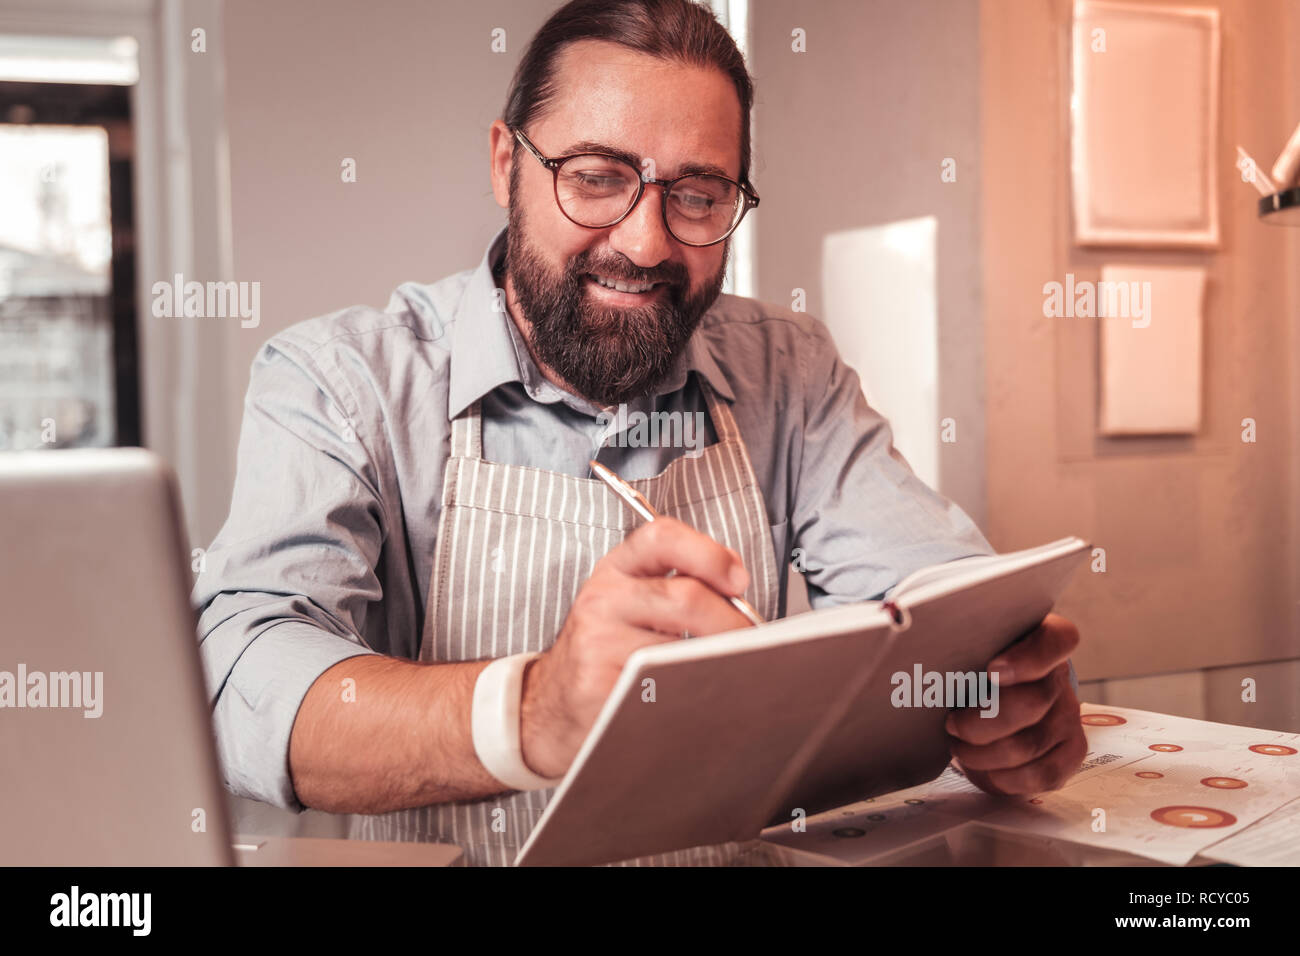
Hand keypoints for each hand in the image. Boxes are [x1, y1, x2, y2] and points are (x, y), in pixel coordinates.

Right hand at [519, 517, 752, 778]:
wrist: (553, 704)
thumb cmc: (606, 650)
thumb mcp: (633, 602)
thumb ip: (680, 583)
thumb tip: (739, 590)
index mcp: (618, 568)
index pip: (662, 538)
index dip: (708, 553)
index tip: (738, 579)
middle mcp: (603, 597)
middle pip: (684, 597)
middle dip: (731, 621)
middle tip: (750, 640)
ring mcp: (597, 640)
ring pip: (679, 647)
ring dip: (716, 661)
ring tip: (731, 668)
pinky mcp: (599, 685)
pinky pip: (663, 685)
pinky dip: (691, 691)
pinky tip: (697, 694)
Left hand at [946, 613, 1086, 795]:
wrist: (988, 700)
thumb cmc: (970, 669)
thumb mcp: (964, 650)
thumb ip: (954, 644)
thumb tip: (912, 645)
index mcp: (1040, 638)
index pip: (1056, 639)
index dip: (1029, 658)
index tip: (991, 670)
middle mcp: (1059, 677)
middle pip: (1034, 700)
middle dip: (983, 721)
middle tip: (951, 724)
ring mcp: (1068, 715)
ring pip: (1032, 742)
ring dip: (986, 752)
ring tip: (959, 748)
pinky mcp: (1070, 751)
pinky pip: (1044, 773)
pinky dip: (1007, 777)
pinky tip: (985, 769)